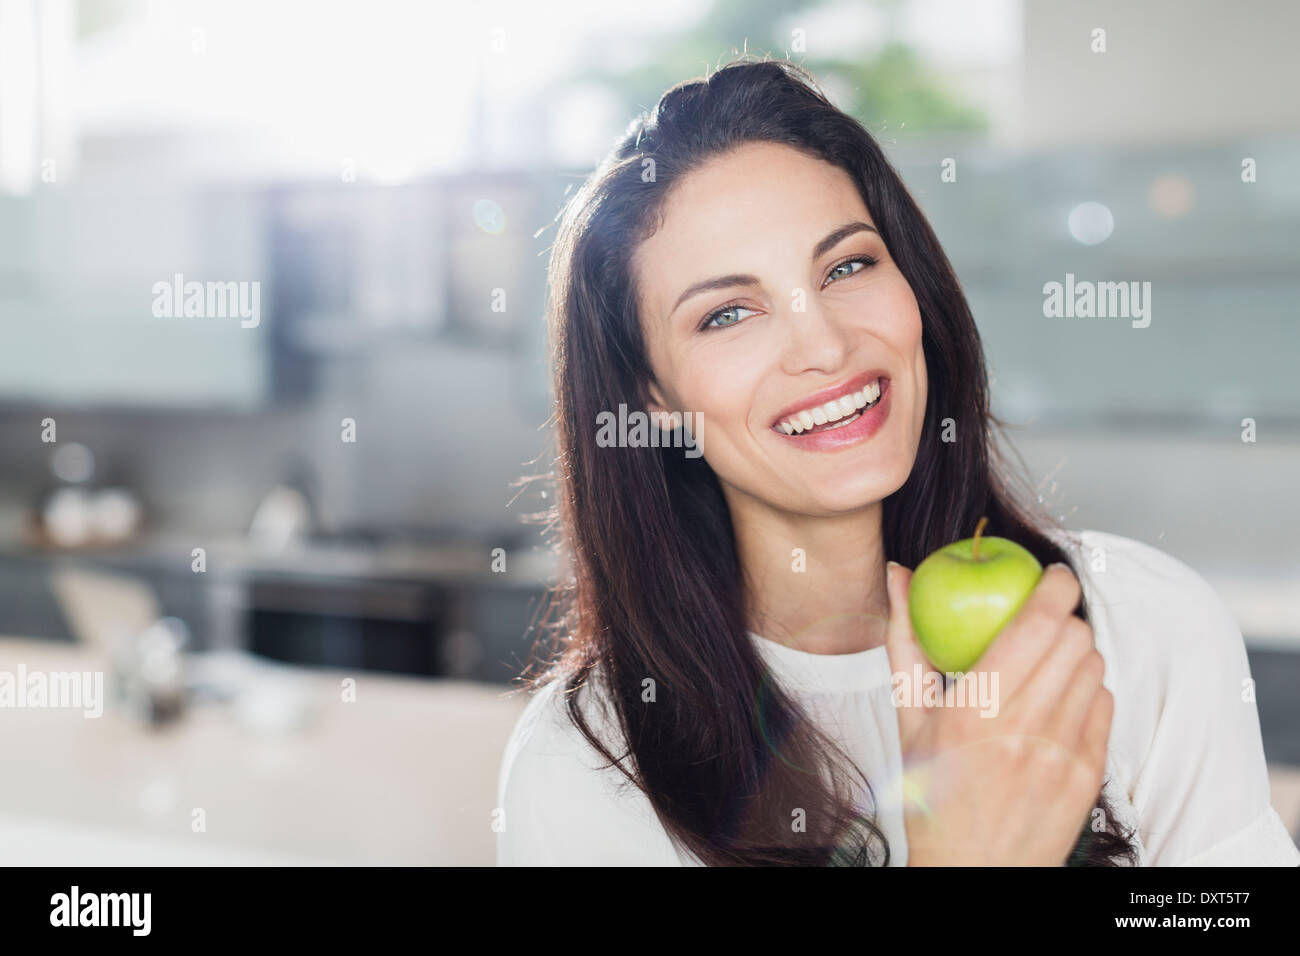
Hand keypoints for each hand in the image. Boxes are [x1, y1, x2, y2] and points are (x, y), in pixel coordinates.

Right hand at [884, 560, 1112, 865]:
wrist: (971, 872)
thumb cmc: (930, 794)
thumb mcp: (907, 719)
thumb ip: (904, 640)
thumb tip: (899, 575)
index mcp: (974, 712)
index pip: (1036, 626)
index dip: (1055, 587)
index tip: (1051, 574)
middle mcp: (1024, 731)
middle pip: (1075, 640)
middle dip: (1064, 617)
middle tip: (1044, 617)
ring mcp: (1063, 755)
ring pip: (1094, 668)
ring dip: (1076, 653)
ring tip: (1047, 662)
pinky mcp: (1088, 775)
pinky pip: (1105, 705)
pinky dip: (1087, 690)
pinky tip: (1058, 701)